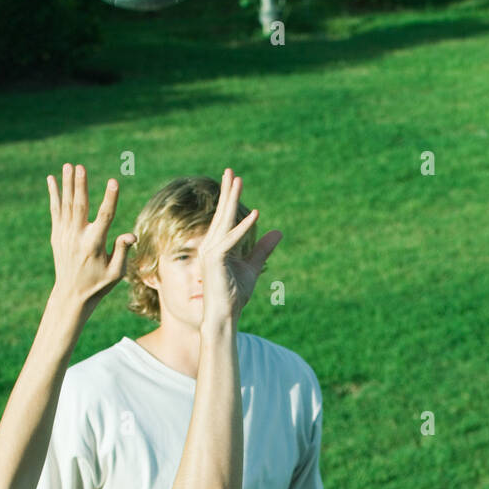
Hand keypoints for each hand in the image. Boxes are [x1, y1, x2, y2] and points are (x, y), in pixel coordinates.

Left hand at [46, 163, 134, 315]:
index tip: (114, 181)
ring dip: (67, 184)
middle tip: (80, 167)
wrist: (71, 294)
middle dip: (80, 185)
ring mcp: (64, 235)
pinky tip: (51, 179)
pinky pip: (55, 211)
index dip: (110, 198)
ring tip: (68, 166)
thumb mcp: (116, 272)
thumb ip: (122, 251)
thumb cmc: (99, 284)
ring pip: (66, 205)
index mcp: (94, 245)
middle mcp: (77, 237)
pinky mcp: (57, 235)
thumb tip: (131, 236)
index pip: (104, 217)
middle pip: (80, 206)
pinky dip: (53, 195)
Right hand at [198, 167, 281, 324]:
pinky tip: (256, 215)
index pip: (223, 218)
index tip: (234, 180)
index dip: (228, 199)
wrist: (224, 316)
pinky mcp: (215, 262)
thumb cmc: (234, 295)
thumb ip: (262, 249)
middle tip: (231, 171)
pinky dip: (243, 228)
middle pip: (220, 214)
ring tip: (238, 181)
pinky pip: (231, 240)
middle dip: (227, 192)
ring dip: (231, 201)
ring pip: (223, 221)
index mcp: (217, 246)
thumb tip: (278, 232)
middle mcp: (210, 246)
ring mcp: (210, 253)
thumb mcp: (252, 267)